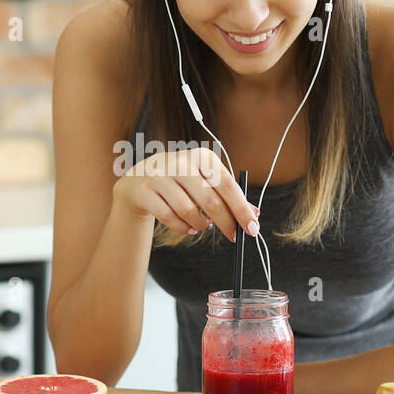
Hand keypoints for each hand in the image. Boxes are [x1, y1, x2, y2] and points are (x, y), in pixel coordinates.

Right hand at [114, 146, 259, 242]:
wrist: (139, 179)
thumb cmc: (182, 181)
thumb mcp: (206, 181)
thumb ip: (229, 197)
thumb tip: (254, 215)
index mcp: (202, 156)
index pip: (228, 185)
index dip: (242, 209)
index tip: (253, 228)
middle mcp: (181, 162)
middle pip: (210, 200)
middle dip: (226, 223)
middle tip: (233, 236)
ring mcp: (160, 176)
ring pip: (189, 211)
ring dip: (201, 225)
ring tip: (203, 226)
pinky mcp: (144, 191)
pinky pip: (169, 218)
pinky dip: (183, 228)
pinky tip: (189, 227)